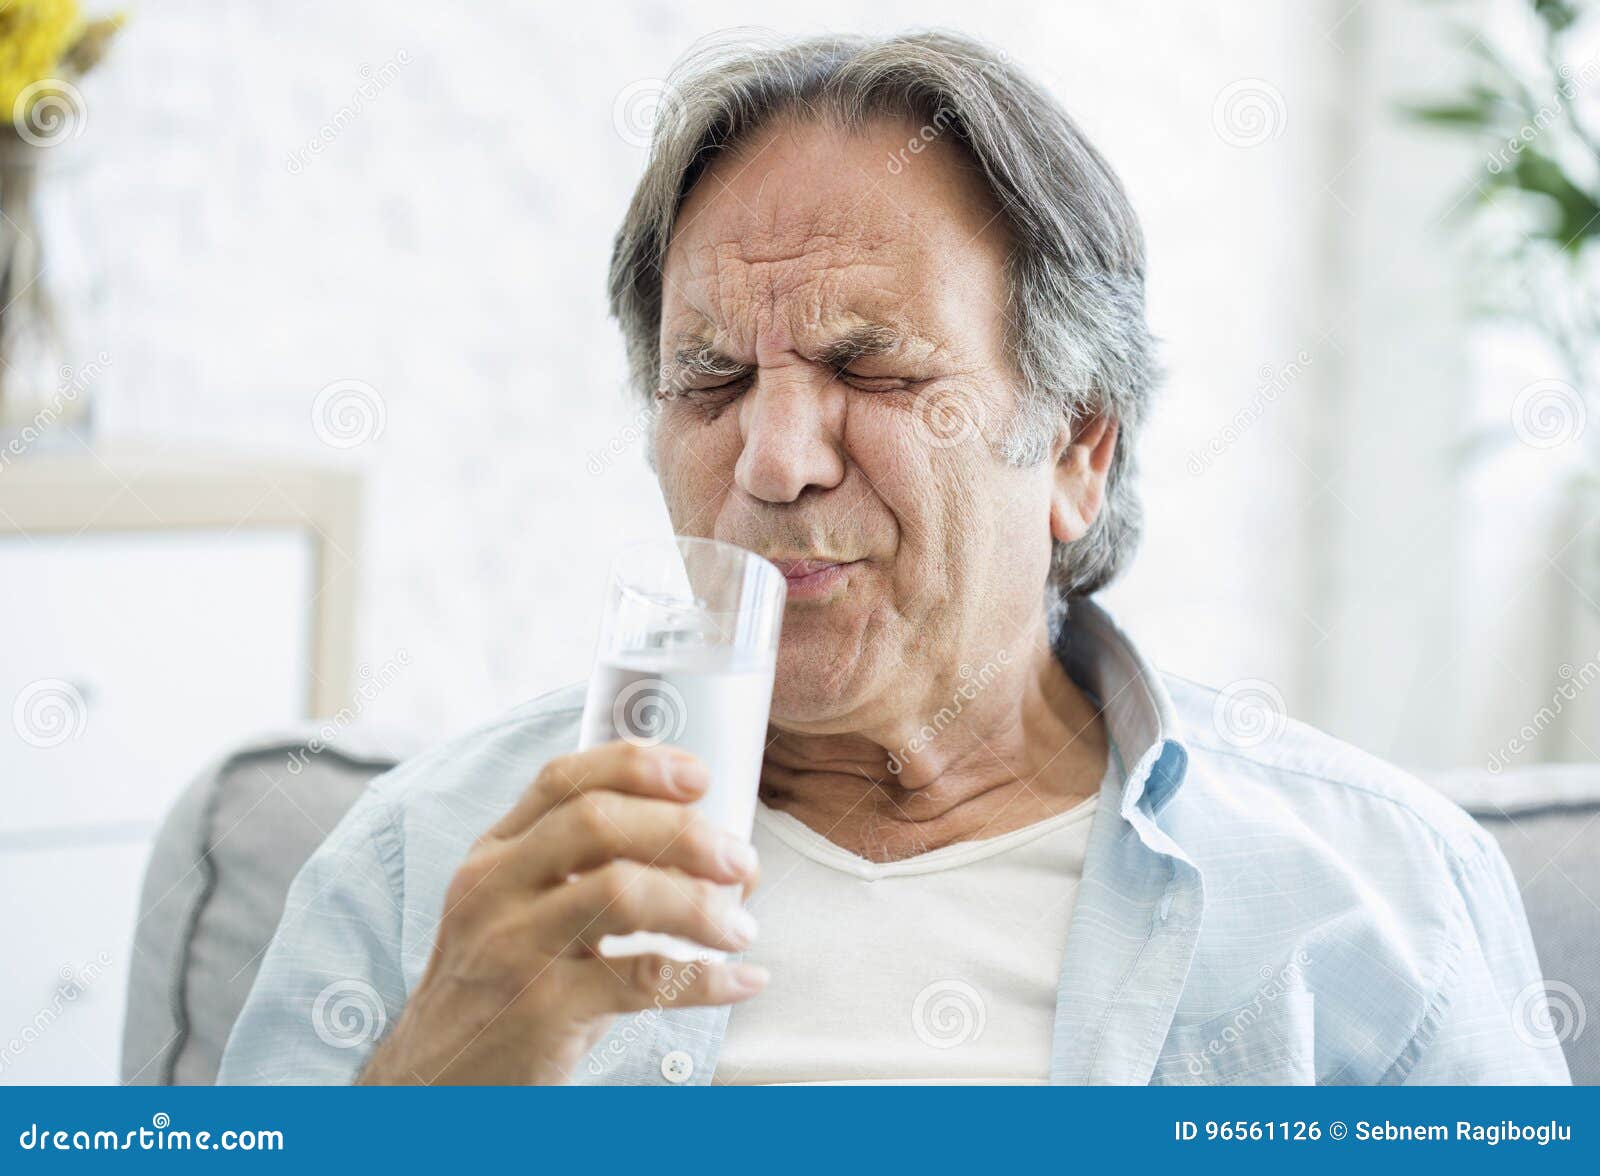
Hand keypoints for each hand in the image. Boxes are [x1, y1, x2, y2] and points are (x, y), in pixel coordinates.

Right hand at [358, 741, 764, 1084]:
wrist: (432, 1081)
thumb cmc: (498, 986)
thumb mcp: (514, 910)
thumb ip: (585, 870)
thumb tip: (709, 852)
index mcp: (495, 853)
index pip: (563, 779)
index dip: (637, 765)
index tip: (700, 777)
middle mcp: (496, 888)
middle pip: (598, 823)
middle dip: (684, 832)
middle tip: (740, 860)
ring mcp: (515, 947)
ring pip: (620, 892)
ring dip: (699, 903)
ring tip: (742, 927)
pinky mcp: (542, 1008)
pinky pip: (642, 980)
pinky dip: (706, 980)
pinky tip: (741, 981)